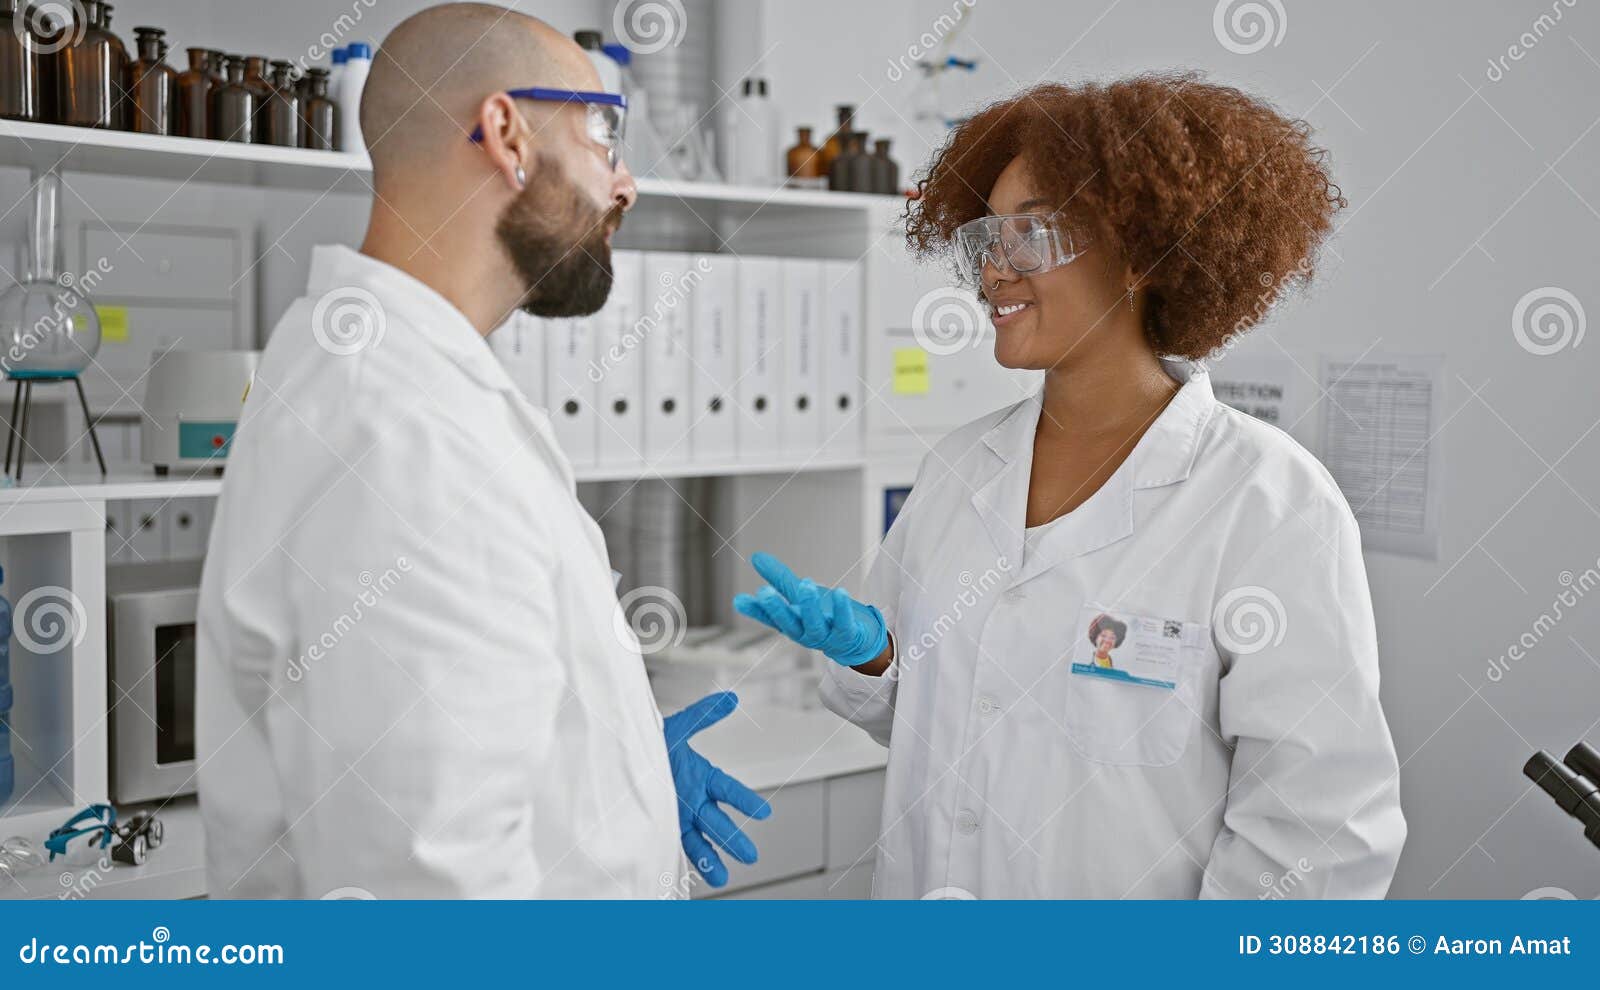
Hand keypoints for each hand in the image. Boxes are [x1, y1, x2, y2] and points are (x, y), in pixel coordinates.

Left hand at [663, 692, 771, 888]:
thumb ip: (703, 714)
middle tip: (750, 855)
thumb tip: (731, 699)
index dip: (745, 801)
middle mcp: (695, 799)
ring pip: (701, 839)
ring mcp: (679, 815)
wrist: (617, 757)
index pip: (728, 790)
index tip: (763, 813)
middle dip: (734, 838)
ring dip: (714, 858)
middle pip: (718, 821)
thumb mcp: (676, 727)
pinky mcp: (662, 826)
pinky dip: (689, 860)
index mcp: (702, 776)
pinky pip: (678, 845)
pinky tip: (697, 874)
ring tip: (725, 875)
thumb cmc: (648, 741)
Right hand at [732, 552, 888, 667]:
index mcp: (791, 623)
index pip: (769, 617)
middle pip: (788, 623)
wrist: (856, 641)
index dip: (755, 610)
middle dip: (776, 608)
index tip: (739, 599)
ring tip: (806, 584)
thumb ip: (779, 579)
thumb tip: (756, 557)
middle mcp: (804, 633)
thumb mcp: (799, 596)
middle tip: (764, 592)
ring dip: (809, 606)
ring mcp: (825, 637)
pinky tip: (840, 592)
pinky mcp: (847, 636)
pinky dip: (842, 609)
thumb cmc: (824, 617)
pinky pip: (844, 624)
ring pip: (814, 624)